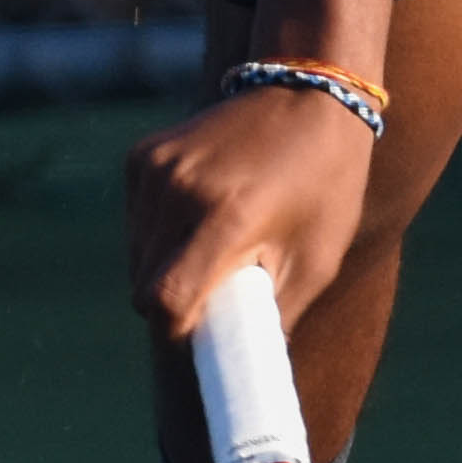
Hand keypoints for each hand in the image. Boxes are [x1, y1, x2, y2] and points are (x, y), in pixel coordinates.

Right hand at [123, 81, 378, 345]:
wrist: (309, 92)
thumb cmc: (326, 182)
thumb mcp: (317, 259)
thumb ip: (272, 317)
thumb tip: (244, 370)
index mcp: (229, 217)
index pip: (165, 300)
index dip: (180, 331)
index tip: (206, 336)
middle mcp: (181, 189)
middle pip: (144, 285)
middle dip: (175, 304)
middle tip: (219, 296)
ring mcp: (156, 168)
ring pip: (136, 256)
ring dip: (164, 269)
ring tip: (216, 248)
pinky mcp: (142, 156)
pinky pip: (136, 222)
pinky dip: (159, 234)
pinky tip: (199, 216)